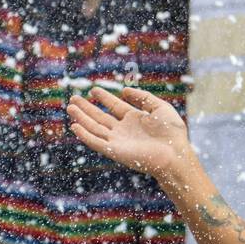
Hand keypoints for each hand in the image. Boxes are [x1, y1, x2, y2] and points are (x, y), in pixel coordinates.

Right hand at [67, 86, 191, 177]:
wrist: (174, 154)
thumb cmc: (171, 132)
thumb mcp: (159, 108)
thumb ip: (142, 97)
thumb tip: (124, 90)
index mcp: (135, 119)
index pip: (115, 106)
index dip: (104, 98)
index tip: (94, 89)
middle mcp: (124, 130)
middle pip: (100, 117)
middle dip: (87, 108)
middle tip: (74, 98)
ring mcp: (118, 140)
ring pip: (95, 128)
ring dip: (82, 118)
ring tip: (70, 107)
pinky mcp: (114, 151)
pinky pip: (96, 142)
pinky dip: (85, 135)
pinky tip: (75, 126)